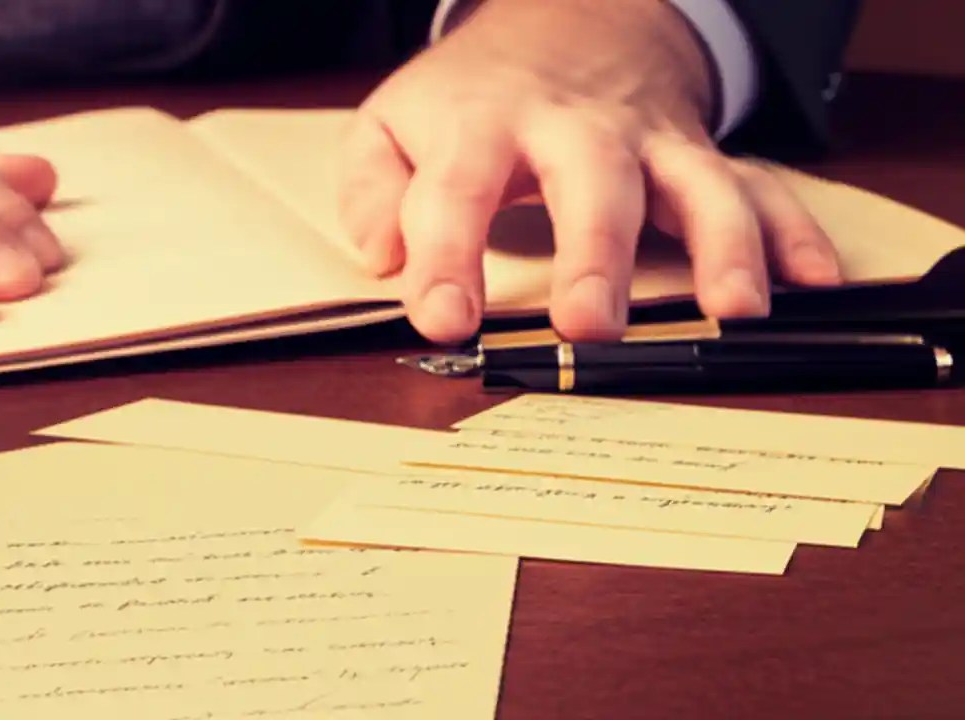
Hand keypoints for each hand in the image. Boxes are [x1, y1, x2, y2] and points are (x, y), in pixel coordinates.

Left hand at [339, 0, 842, 343]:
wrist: (570, 21)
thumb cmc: (474, 96)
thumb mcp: (396, 124)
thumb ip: (375, 188)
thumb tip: (384, 256)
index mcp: (484, 125)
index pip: (455, 190)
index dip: (446, 256)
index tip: (443, 318)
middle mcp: (575, 131)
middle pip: (592, 186)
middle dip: (595, 254)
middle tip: (588, 325)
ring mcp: (649, 141)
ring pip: (697, 185)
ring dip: (722, 246)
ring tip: (732, 309)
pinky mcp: (699, 154)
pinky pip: (760, 186)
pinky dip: (794, 233)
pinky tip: (814, 281)